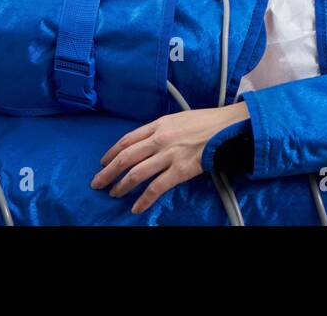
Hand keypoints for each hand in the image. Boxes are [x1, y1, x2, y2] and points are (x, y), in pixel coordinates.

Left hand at [91, 102, 246, 212]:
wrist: (230, 127)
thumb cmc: (209, 122)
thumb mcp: (180, 118)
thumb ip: (163, 129)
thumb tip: (149, 141)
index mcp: (159, 124)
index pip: (127, 139)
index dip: (112, 152)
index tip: (103, 162)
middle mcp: (160, 139)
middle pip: (126, 157)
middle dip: (108, 172)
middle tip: (97, 183)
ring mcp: (169, 155)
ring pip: (136, 173)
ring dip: (122, 186)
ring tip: (114, 194)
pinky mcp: (180, 170)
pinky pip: (156, 188)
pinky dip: (143, 199)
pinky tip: (136, 207)